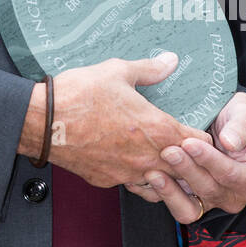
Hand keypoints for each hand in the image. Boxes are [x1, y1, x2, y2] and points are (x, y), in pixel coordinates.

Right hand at [41, 52, 211, 186]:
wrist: (43, 121)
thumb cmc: (79, 95)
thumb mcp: (117, 71)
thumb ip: (149, 69)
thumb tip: (170, 61)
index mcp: (156, 129)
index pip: (199, 144)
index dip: (202, 137)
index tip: (198, 130)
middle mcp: (146, 158)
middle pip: (185, 172)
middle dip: (189, 160)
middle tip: (185, 148)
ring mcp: (127, 173)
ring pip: (161, 185)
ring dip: (164, 173)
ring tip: (160, 158)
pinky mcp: (107, 180)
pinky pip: (132, 185)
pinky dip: (137, 177)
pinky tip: (130, 161)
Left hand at [125, 91, 245, 223]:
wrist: (221, 120)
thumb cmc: (238, 116)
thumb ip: (242, 127)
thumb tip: (230, 143)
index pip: (232, 175)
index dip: (210, 160)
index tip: (190, 143)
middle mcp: (233, 196)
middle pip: (208, 189)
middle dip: (186, 170)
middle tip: (168, 150)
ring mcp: (209, 201)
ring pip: (188, 208)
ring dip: (170, 191)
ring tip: (153, 172)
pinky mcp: (188, 200)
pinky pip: (172, 205)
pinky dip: (156, 194)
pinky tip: (141, 178)